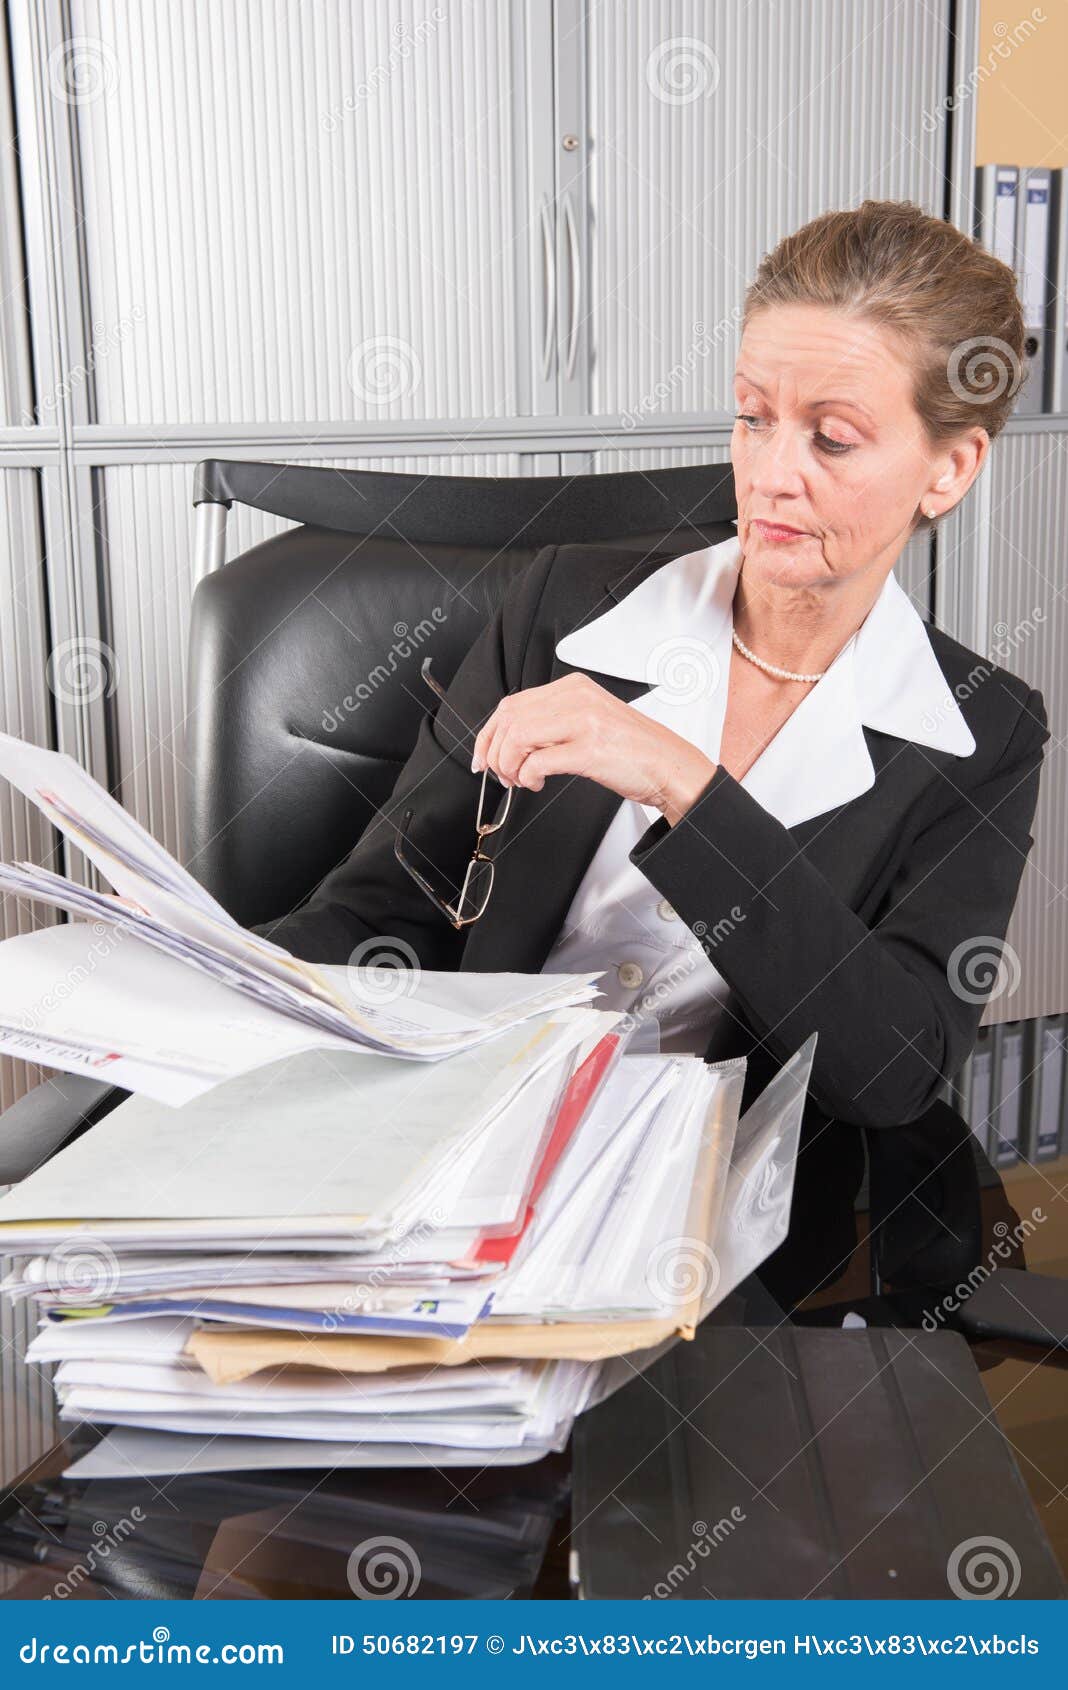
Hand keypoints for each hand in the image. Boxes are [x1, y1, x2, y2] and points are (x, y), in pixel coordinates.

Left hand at [470, 673, 716, 827]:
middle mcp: (577, 698)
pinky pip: (538, 762)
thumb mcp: (588, 721)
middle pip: (509, 719)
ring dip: (509, 765)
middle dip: (495, 752)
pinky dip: (527, 776)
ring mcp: (584, 722)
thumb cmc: (631, 750)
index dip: (488, 734)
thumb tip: (510, 741)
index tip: (483, 756)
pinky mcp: (590, 750)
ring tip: (520, 780)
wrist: (669, 766)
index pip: (512, 704)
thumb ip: (553, 722)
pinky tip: (536, 784)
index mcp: (573, 687)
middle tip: (501, 774)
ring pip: (518, 737)